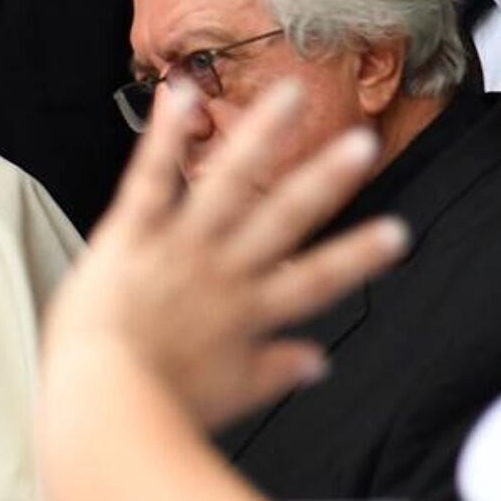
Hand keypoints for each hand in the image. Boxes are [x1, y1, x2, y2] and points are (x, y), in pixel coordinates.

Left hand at [44, 78, 408, 429]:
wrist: (103, 401)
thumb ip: (274, 373)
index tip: (396, 233)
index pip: (314, 282)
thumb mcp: (228, 398)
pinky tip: (180, 94)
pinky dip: (165, 137)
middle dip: (326, 181)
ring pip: (226, 184)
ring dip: (260, 136)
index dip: (357, 257)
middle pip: (284, 220)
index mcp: (246, 314)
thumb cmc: (158, 407)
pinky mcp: (130, 237)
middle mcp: (220, 273)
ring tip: (289, 93)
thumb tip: (318, 364)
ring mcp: (177, 250)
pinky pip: (151, 179)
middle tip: (364, 143)